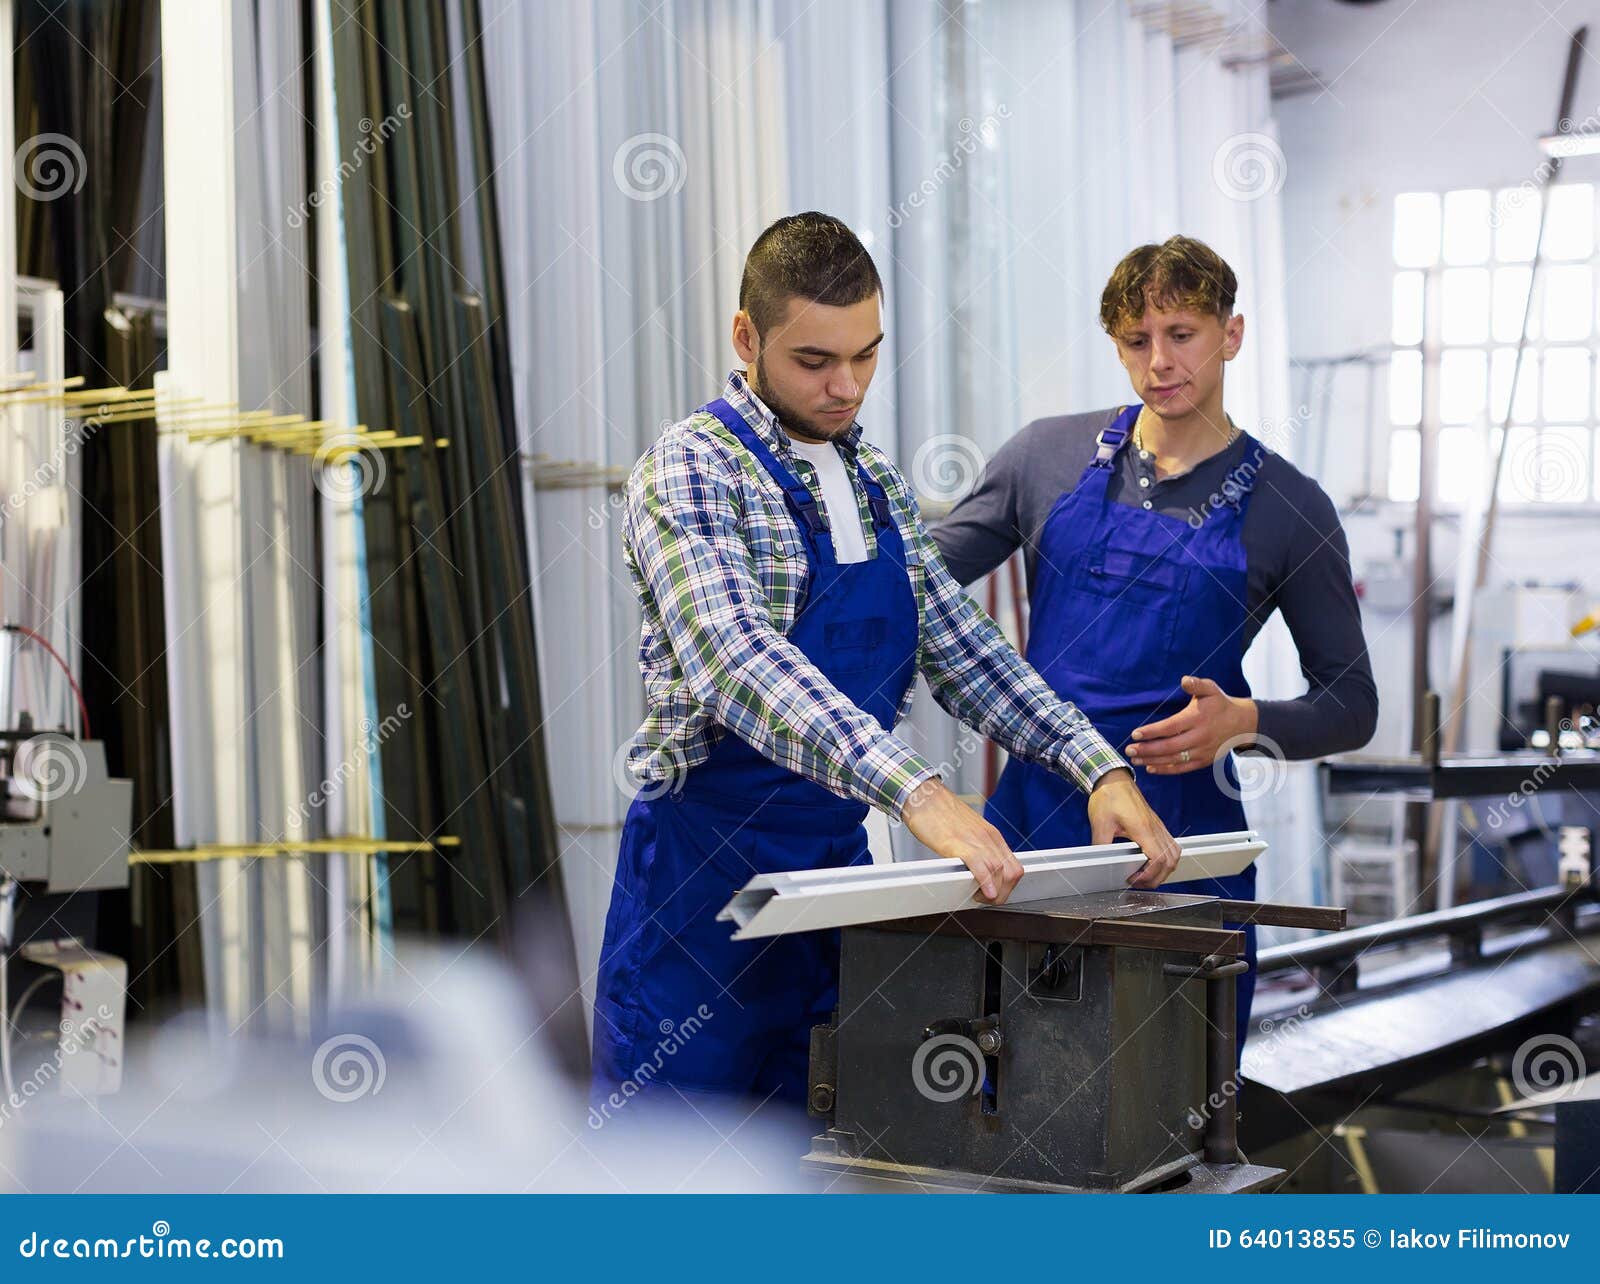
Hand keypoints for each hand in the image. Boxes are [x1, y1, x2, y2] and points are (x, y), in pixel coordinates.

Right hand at [901, 778, 1023, 903]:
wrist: (923, 796)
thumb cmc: (939, 813)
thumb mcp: (967, 831)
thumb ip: (976, 849)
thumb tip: (978, 870)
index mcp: (992, 835)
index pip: (1015, 867)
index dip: (1008, 886)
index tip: (995, 894)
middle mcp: (988, 838)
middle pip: (1011, 873)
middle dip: (1003, 894)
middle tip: (985, 899)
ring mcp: (975, 839)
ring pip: (999, 872)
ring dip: (993, 893)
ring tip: (977, 897)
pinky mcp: (958, 843)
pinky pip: (980, 865)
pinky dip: (985, 882)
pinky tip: (982, 892)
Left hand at [1086, 768, 1181, 887]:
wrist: (1114, 779)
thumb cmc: (1108, 796)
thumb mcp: (1100, 822)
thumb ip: (1100, 844)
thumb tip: (1099, 862)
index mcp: (1143, 829)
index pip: (1158, 860)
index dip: (1148, 875)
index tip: (1133, 879)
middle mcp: (1156, 828)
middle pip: (1170, 862)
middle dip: (1156, 878)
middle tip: (1137, 882)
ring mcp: (1159, 826)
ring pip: (1174, 854)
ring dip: (1164, 869)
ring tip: (1145, 875)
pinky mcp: (1157, 825)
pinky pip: (1171, 845)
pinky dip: (1166, 859)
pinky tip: (1150, 862)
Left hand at [1125, 676, 1257, 774]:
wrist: (1242, 724)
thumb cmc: (1220, 704)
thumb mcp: (1211, 689)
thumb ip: (1197, 684)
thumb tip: (1184, 680)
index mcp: (1198, 719)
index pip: (1171, 727)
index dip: (1152, 732)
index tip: (1135, 734)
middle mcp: (1200, 737)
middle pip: (1170, 746)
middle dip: (1147, 749)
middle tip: (1129, 749)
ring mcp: (1202, 751)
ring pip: (1174, 759)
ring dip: (1152, 760)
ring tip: (1134, 759)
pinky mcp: (1204, 761)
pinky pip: (1183, 768)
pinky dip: (1166, 769)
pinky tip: (1150, 767)